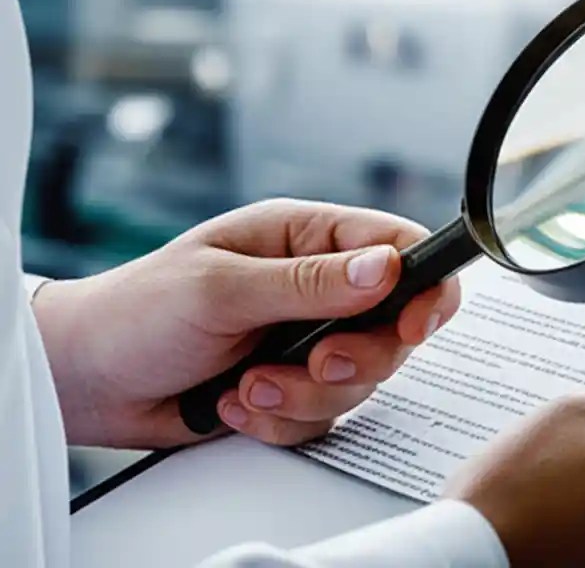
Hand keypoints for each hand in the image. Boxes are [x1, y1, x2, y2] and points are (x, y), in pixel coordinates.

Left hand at [32, 198, 460, 448]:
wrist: (88, 380)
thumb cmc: (137, 311)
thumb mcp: (221, 288)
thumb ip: (308, 283)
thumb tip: (386, 269)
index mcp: (305, 238)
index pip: (399, 248)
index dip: (423, 286)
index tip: (413, 323)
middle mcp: (317, 288)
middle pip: (393, 326)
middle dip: (355, 356)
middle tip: (314, 362)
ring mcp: (306, 340)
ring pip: (361, 379)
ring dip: (306, 394)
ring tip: (249, 386)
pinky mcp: (294, 387)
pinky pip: (324, 416)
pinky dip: (282, 420)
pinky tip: (233, 404)